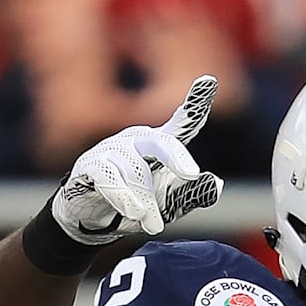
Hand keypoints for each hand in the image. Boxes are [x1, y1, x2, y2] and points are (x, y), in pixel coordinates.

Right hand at [52, 76, 224, 244]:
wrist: (96, 222)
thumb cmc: (139, 205)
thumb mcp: (170, 205)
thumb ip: (192, 195)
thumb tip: (217, 183)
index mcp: (161, 146)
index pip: (182, 122)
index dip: (195, 101)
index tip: (208, 80)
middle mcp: (136, 141)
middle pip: (160, 141)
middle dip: (176, 157)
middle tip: (192, 175)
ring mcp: (110, 150)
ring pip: (134, 169)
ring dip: (146, 200)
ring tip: (154, 225)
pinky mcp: (89, 166)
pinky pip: (107, 176)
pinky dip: (123, 196)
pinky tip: (133, 213)